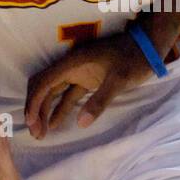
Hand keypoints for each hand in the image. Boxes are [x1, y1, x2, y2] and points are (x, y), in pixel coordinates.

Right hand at [24, 31, 152, 138]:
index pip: (44, 82)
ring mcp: (78, 72)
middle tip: (36, 133)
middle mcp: (70, 66)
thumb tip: (80, 124)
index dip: (35, 102)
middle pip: (44, 87)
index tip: (31, 122)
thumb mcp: (119, 80)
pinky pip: (67, 95)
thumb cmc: (134, 59)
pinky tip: (55, 124)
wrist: (148, 46)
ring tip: (42, 133)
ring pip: (53, 92)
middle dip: (36, 109)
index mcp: (73, 62)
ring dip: (45, 111)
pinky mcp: (87, 79)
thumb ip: (99, 101)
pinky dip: (59, 109)